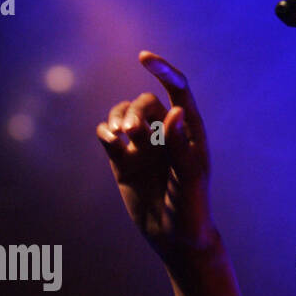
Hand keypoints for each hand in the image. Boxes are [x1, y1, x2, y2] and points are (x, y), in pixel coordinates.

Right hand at [96, 51, 217, 265]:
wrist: (175, 238)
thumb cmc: (191, 207)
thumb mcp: (188, 177)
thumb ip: (180, 145)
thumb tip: (175, 111)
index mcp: (190, 131)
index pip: (178, 89)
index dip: (163, 70)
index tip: (143, 57)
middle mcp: (167, 133)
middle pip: (145, 102)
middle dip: (136, 110)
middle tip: (133, 133)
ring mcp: (144, 147)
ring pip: (124, 114)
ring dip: (117, 118)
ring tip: (119, 137)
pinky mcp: (123, 161)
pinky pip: (108, 134)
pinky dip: (104, 132)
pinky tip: (109, 141)